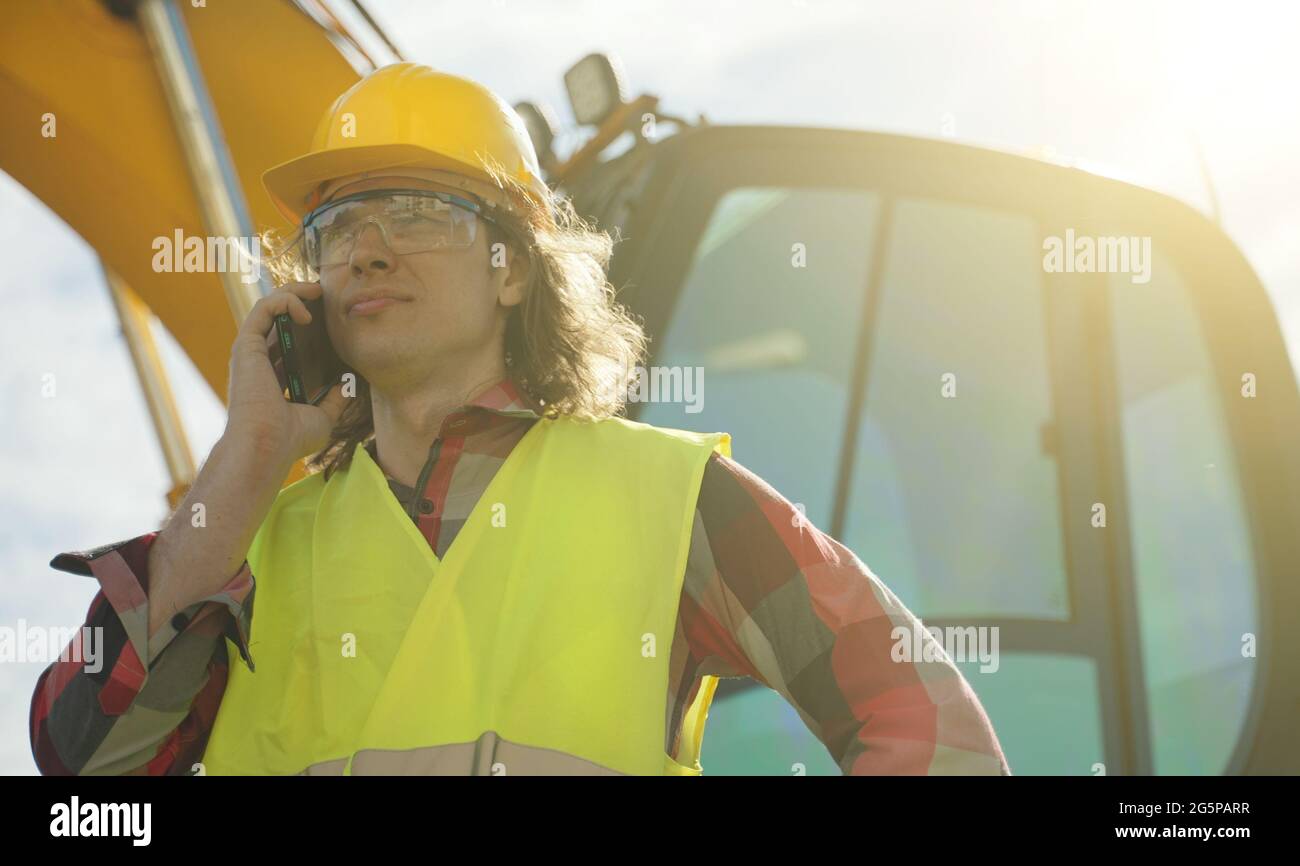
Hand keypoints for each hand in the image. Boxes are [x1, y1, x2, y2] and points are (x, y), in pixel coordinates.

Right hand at [224, 282, 349, 464]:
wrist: (268, 446)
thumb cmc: (290, 439)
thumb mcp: (322, 417)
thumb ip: (334, 399)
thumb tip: (349, 385)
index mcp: (274, 376)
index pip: (290, 339)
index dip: (308, 322)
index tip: (331, 314)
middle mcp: (260, 360)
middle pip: (279, 317)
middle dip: (301, 298)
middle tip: (325, 292)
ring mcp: (251, 351)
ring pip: (269, 306)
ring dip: (293, 291)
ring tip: (317, 289)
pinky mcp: (246, 344)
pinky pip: (264, 308)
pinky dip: (284, 301)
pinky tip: (306, 311)